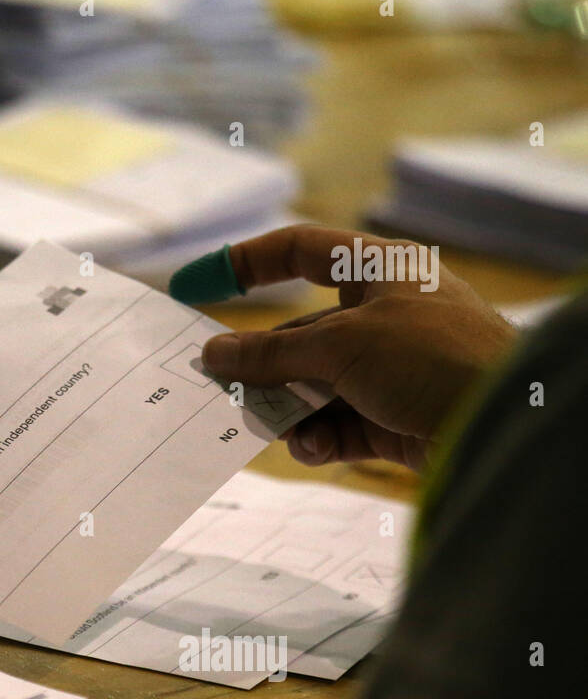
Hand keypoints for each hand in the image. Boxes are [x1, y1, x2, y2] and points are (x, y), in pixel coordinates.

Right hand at [201, 225, 516, 470]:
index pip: (300, 251)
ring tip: (270, 424)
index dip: (245, 263)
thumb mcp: (340, 347)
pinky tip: (314, 447)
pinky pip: (336, 424)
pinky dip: (317, 437)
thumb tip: (212, 354)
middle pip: (297, 334)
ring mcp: (388, 370)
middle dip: (259, 363)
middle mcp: (382, 317)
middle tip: (214, 383)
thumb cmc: (433, 359)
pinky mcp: (393, 418)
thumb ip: (268, 354)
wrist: (503, 425)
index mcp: (379, 272)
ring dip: (287, 408)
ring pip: (311, 385)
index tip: (195, 285)